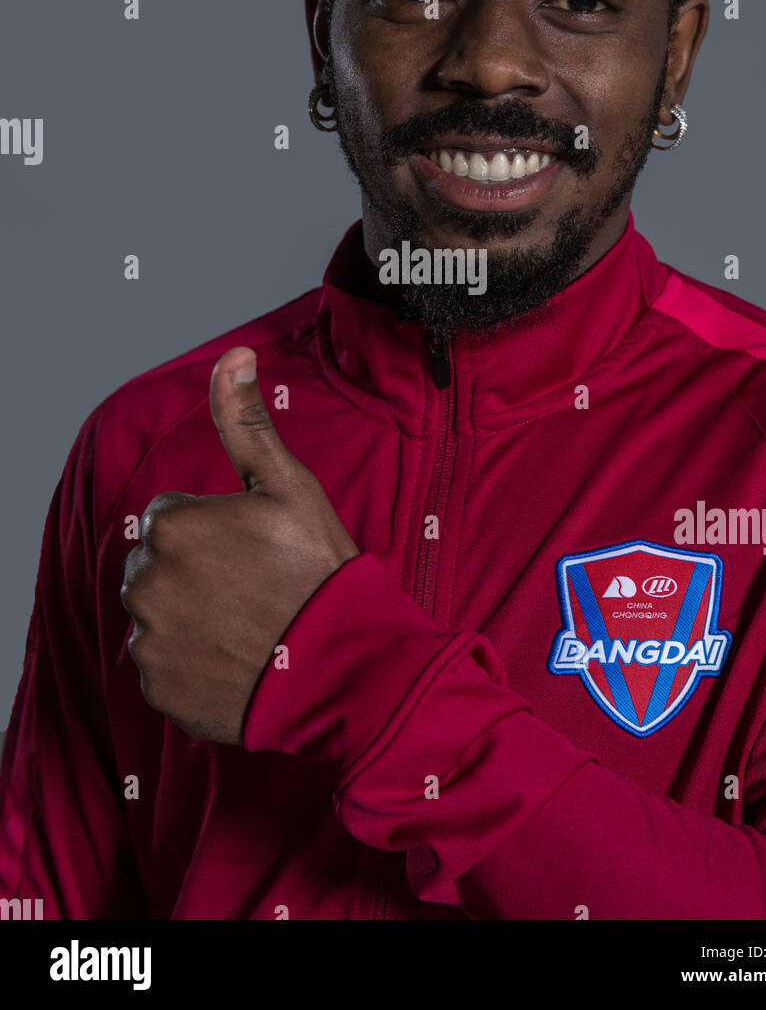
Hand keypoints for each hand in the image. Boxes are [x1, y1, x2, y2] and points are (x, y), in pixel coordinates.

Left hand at [121, 346, 358, 743]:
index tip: (255, 549)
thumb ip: (245, 420)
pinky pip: (162, 663)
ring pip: (158, 613)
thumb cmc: (319, 569)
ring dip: (189, 615)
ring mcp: (149, 641)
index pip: (168, 517)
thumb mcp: (289, 485)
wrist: (344, 667)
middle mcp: (144, 583)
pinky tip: (235, 659)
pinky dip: (190, 662)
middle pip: (156, 564)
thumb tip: (233, 354)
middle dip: (194, 570)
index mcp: (170, 527)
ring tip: (247, 623)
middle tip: (254, 586)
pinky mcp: (157, 688)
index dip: (214, 529)